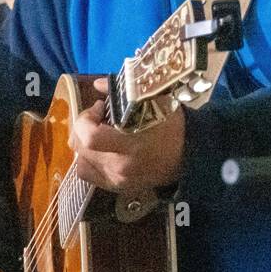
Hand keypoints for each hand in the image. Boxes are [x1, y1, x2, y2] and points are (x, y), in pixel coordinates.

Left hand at [69, 76, 184, 193]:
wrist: (189, 156)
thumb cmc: (171, 127)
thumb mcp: (154, 103)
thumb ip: (125, 92)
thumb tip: (98, 84)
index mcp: (130, 146)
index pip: (90, 137)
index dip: (87, 118)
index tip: (100, 107)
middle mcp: (120, 167)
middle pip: (81, 147)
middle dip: (84, 126)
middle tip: (98, 116)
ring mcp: (117, 180)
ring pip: (81, 162)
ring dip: (84, 145)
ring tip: (97, 134)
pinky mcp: (117, 187)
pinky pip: (88, 175)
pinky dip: (88, 160)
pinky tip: (100, 150)